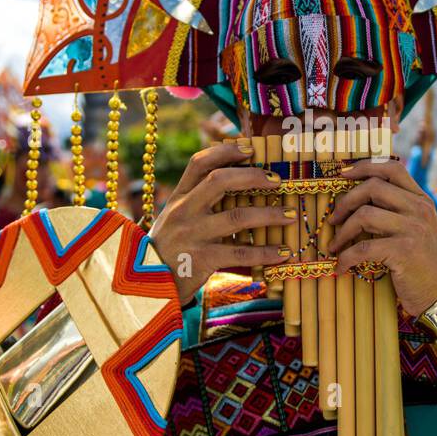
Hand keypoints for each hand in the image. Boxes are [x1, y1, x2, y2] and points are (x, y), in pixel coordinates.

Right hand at [147, 140, 291, 304]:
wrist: (145, 286)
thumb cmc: (169, 249)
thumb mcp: (175, 220)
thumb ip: (198, 202)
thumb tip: (238, 184)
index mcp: (178, 198)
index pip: (199, 164)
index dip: (225, 152)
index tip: (250, 149)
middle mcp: (183, 211)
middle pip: (219, 181)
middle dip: (252, 176)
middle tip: (277, 180)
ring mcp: (192, 235)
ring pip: (237, 217)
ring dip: (268, 214)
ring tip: (291, 215)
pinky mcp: (201, 259)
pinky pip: (240, 253)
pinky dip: (265, 252)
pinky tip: (283, 253)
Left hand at [326, 158, 436, 317]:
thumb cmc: (426, 261)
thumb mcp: (421, 226)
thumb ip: (401, 208)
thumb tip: (362, 195)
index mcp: (421, 199)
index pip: (392, 168)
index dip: (364, 166)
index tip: (342, 174)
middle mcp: (418, 209)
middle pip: (372, 187)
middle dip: (345, 202)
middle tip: (334, 219)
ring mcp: (413, 229)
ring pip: (364, 215)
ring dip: (342, 232)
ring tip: (335, 246)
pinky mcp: (404, 251)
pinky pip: (363, 248)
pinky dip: (346, 258)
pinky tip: (341, 267)